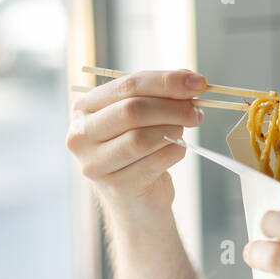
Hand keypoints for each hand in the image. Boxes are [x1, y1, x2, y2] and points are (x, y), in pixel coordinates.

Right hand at [65, 69, 206, 230]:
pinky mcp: (116, 186)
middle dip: (172, 107)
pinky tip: (177, 150)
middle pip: (132, 111)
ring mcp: (95, 164)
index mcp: (84, 108)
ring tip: (182, 130)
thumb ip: (162, 93)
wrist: (136, 198)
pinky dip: (175, 152)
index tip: (198, 83)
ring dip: (173, 130)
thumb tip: (191, 80)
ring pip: (142, 138)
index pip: (127, 85)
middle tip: (196, 111)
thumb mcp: (144, 115)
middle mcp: (81, 135)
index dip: (166, 82)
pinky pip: (154, 161)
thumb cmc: (139, 149)